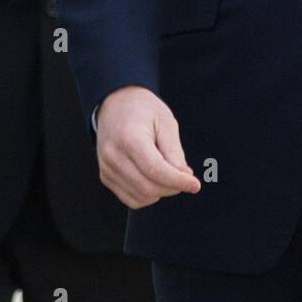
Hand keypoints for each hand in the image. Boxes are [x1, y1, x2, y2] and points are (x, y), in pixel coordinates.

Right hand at [96, 85, 200, 208]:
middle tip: (185, 176)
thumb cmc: (143, 109)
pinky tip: (155, 179)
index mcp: (129, 138)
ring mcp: (107, 168)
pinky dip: (147, 195)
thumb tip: (184, 176)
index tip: (195, 185)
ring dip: (161, 192)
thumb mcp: (165, 121)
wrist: (115, 103)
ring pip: (140, 197)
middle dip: (172, 187)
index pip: (155, 170)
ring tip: (169, 173)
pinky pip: (130, 198)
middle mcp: (113, 156)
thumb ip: (174, 150)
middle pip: (148, 187)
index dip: (178, 181)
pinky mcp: (106, 176)